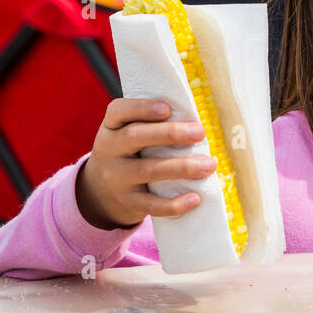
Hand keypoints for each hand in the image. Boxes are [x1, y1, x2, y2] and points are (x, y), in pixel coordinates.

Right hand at [76, 99, 216, 230]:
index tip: (168, 109)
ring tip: (209, 164)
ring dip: (182, 167)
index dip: (142, 108)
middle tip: (200, 132)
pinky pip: (150, 204)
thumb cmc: (132, 149)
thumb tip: (195, 121)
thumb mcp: (132, 130)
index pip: (119, 111)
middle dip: (170, 134)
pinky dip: (174, 204)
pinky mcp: (127, 202)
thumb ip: (154, 123)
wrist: (103, 188)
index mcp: (112, 126)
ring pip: (147, 170)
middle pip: (135, 137)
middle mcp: (108, 149)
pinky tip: (195, 198)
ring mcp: (116, 178)